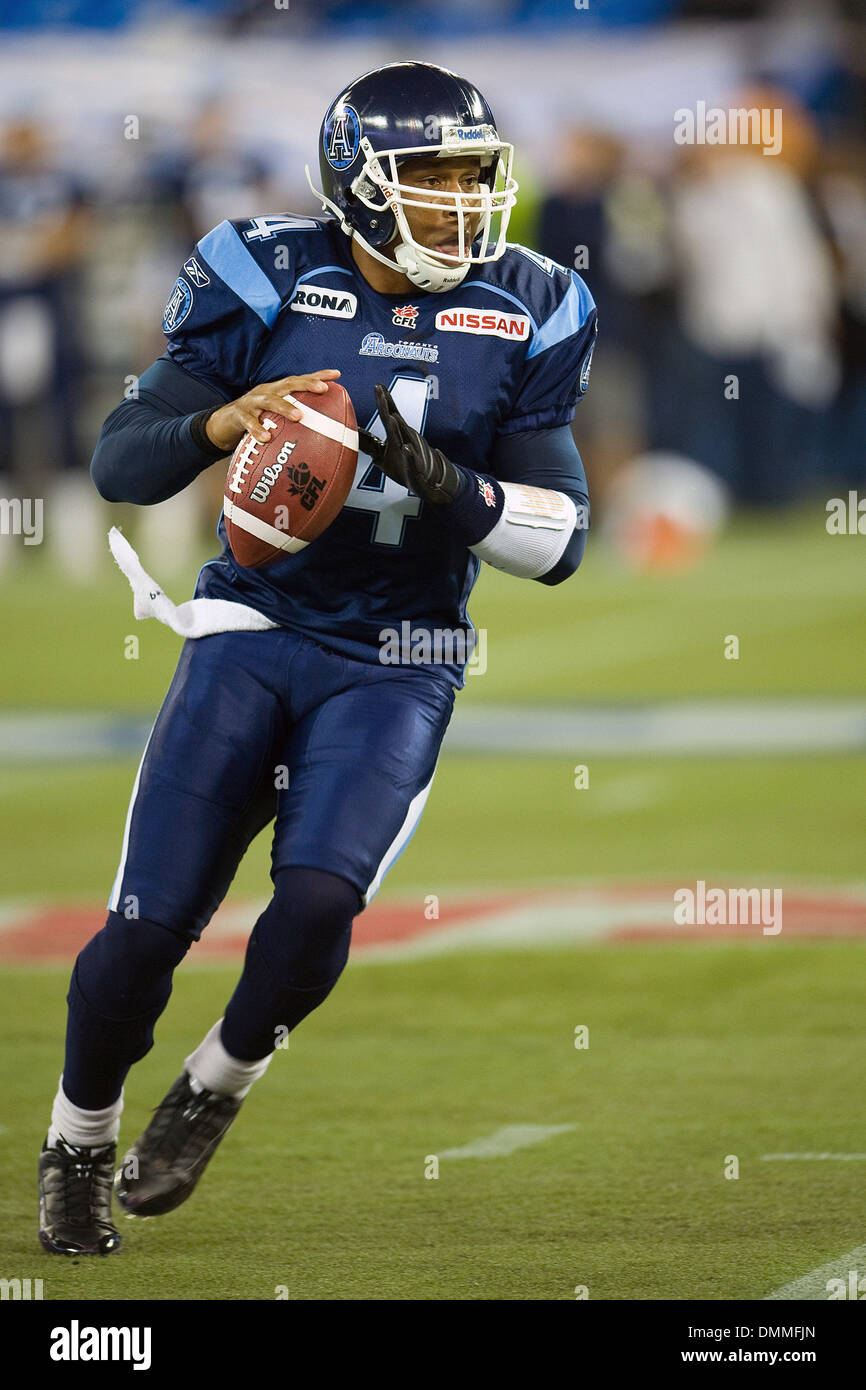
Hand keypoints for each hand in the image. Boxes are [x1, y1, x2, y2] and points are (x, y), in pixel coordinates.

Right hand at [205, 369, 341, 450]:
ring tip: (299, 416)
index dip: (317, 376)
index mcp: (276, 391)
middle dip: (306, 384)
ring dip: (285, 407)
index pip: (299, 380)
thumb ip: (293, 421)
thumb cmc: (255, 420)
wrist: (223, 424)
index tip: (337, 375)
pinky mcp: (239, 415)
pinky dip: (257, 429)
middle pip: (288, 384)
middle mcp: (266, 392)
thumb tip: (321, 434)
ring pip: (270, 401)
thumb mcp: (274, 417)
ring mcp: (251, 402)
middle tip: (323, 389)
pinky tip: (266, 438)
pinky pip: (249, 422)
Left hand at [361, 383, 461, 504]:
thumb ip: (369, 445)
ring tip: (391, 416)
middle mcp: (405, 439)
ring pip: (404, 438)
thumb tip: (351, 437)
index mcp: (397, 435)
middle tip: (380, 392)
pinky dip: (409, 455)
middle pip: (395, 421)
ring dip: (398, 427)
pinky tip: (406, 448)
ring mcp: (411, 452)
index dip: (383, 401)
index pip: (388, 415)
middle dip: (388, 407)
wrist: (429, 483)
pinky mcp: (416, 468)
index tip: (377, 386)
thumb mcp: (382, 456)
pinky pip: (412, 460)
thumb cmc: (404, 467)